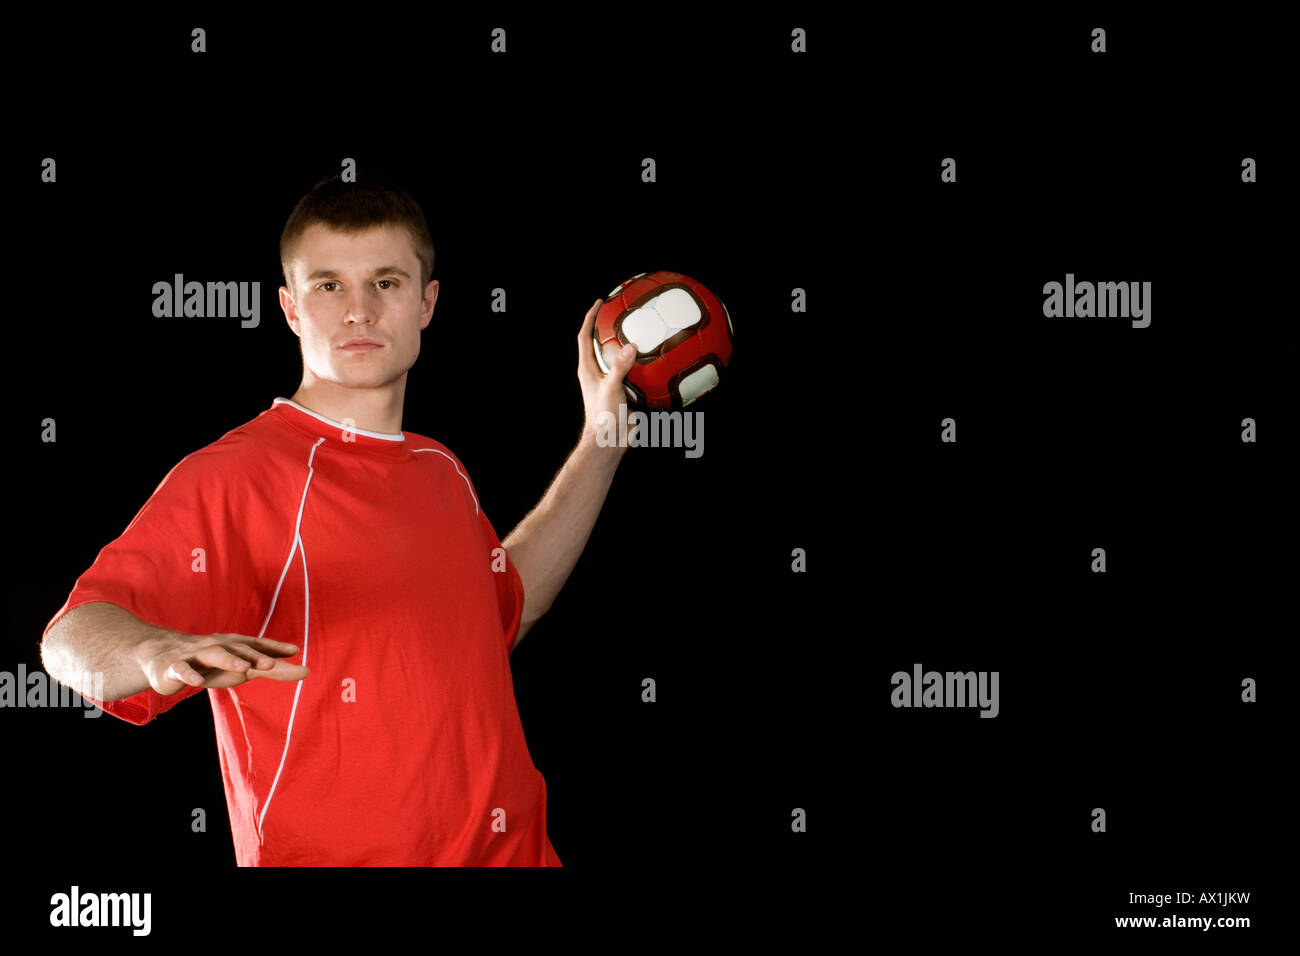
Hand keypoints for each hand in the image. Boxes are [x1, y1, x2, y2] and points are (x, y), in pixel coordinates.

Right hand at [136, 631, 309, 695]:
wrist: (161, 656)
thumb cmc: (212, 662)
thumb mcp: (243, 666)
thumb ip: (274, 670)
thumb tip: (307, 670)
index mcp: (234, 645)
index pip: (257, 644)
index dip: (274, 647)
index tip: (294, 650)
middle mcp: (218, 646)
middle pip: (238, 650)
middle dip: (254, 656)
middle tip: (271, 664)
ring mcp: (195, 655)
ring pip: (213, 655)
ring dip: (228, 661)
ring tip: (243, 669)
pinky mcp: (174, 667)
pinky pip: (181, 670)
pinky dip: (189, 674)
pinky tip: (196, 682)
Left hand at [576, 297, 638, 446]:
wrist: (611, 441)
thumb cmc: (603, 416)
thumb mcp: (611, 388)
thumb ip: (620, 367)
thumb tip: (632, 346)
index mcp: (588, 369)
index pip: (585, 336)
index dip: (590, 318)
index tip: (600, 303)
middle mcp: (599, 373)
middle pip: (603, 344)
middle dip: (611, 327)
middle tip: (624, 312)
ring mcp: (613, 382)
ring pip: (622, 359)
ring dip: (632, 346)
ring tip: (646, 332)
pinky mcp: (626, 392)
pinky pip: (638, 374)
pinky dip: (648, 366)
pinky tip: (662, 362)